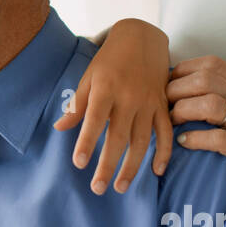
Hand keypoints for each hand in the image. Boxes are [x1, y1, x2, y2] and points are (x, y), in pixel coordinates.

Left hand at [53, 18, 173, 193]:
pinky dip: (164, 152)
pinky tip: (157, 171)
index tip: (78, 164)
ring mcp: (149, 102)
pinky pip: (166, 132)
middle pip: (119, 136)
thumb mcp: (89, 77)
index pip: (94, 120)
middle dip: (108, 164)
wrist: (141, 38)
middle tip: (98, 188)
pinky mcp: (163, 105)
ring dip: (133, 166)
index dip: (87, 142)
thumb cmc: (109, 60)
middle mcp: (129, 96)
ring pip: (142, 140)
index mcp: (106, 88)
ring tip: (121, 187)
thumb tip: (59, 128)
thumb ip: (77, 104)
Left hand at [166, 55, 225, 200]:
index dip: (182, 71)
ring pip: (209, 104)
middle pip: (203, 79)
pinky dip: (197, 138)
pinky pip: (219, 139)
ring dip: (183, 111)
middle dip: (176, 90)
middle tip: (165, 106)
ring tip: (172, 123)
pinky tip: (185, 142)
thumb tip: (191, 87)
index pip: (209, 64)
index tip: (169, 86)